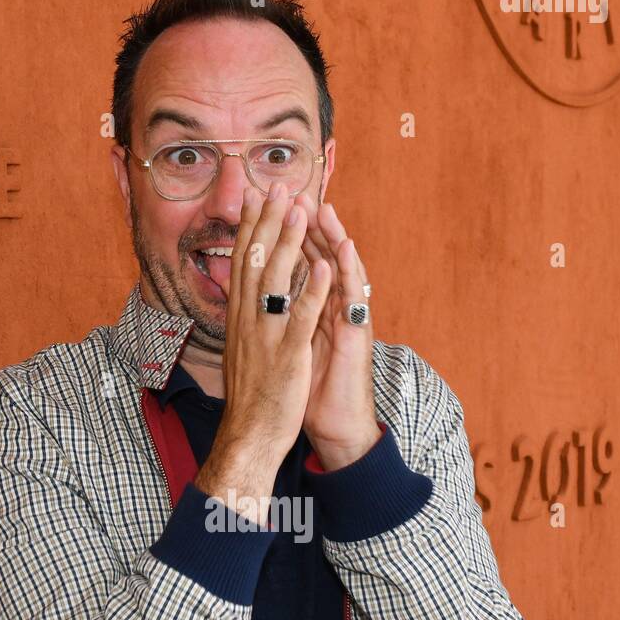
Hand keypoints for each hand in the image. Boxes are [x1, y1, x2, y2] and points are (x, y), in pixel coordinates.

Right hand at [194, 182, 331, 523]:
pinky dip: (312, 290)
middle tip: (277, 187)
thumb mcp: (240, 354)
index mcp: (238, 320)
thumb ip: (244, 324)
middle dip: (267, 222)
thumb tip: (242, 302)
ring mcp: (266, 337)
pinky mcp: (286, 356)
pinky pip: (300, 318)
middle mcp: (247, 322)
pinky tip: (323, 265)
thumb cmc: (249, 400)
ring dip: (289, 243)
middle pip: (255, 262)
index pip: (243, 265)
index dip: (251, 229)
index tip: (257, 198)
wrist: (247, 438)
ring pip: (275, 281)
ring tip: (300, 211)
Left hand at [293, 193, 380, 470]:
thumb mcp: (289, 349)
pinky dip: (346, 273)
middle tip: (296, 193)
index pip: (298, 266)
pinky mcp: (357, 335)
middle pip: (321, 260)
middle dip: (309, 227)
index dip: (285, 238)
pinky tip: (343, 249)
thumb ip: (283, 322)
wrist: (335, 426)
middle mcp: (332, 310)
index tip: (268, 211)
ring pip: (340, 271)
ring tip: (323, 208)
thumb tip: (262, 303)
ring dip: (333, 238)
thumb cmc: (310, 389)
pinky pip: (352, 299)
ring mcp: (347, 319)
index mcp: (312, 311)